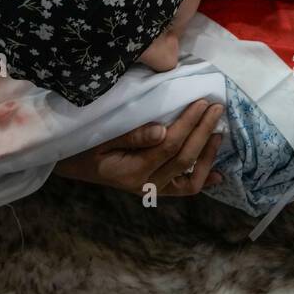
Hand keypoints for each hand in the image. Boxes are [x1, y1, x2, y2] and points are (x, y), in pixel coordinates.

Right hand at [53, 98, 224, 196]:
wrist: (72, 166)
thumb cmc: (84, 146)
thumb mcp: (102, 136)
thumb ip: (131, 135)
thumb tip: (162, 131)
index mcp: (131, 172)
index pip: (169, 146)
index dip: (189, 124)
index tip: (201, 102)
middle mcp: (146, 186)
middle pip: (184, 159)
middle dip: (203, 132)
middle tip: (216, 108)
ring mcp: (153, 191)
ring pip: (190, 179)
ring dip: (208, 156)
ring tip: (219, 133)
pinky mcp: (157, 190)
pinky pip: (184, 189)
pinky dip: (203, 180)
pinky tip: (220, 174)